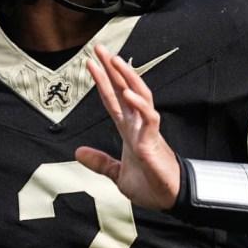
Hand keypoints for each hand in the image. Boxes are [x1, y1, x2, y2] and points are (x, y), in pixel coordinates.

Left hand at [75, 44, 179, 209]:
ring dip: (127, 78)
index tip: (90, 63)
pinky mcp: (154, 141)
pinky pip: (148, 118)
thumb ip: (100, 162)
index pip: (112, 99)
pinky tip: (129, 93)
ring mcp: (147, 130)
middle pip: (125, 89)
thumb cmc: (150, 184)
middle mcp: (138, 124)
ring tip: (116, 61)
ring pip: (140, 96)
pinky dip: (139, 105)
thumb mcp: (118, 174)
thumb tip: (79, 153)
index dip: (102, 81)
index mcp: (128, 129)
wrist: (168, 199)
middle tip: (99, 48)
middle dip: (112, 69)